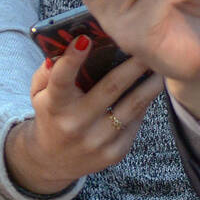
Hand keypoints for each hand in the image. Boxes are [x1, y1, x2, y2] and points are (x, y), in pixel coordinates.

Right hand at [13, 29, 164, 191]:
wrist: (53, 161)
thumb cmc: (51, 115)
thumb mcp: (39, 93)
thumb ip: (49, 70)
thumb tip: (72, 44)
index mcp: (55, 106)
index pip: (61, 80)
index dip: (72, 59)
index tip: (85, 38)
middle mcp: (75, 124)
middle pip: (111, 88)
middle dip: (133, 65)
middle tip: (147, 46)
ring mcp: (97, 141)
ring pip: (132, 106)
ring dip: (150, 85)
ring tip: (160, 68)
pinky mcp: (114, 153)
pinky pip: (135, 123)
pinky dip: (144, 104)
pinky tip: (150, 90)